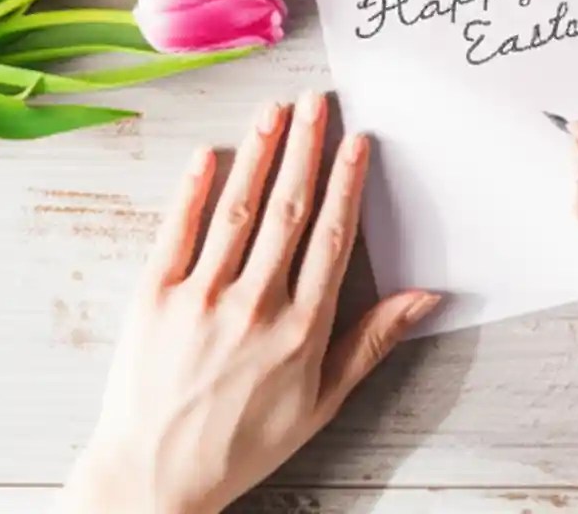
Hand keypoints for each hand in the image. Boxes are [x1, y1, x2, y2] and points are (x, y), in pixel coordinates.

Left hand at [57, 92, 439, 513]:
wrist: (155, 475)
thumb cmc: (243, 442)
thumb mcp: (322, 401)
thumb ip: (371, 341)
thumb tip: (426, 297)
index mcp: (301, 329)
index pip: (332, 237)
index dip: (346, 183)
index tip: (357, 141)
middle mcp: (254, 305)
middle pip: (287, 210)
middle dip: (306, 149)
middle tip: (318, 102)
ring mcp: (200, 298)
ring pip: (237, 210)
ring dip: (259, 153)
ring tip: (274, 110)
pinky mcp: (152, 298)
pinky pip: (176, 232)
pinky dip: (192, 190)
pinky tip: (209, 153)